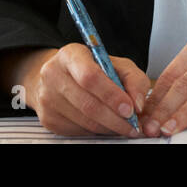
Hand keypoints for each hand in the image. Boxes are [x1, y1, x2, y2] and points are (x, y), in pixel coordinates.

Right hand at [12, 44, 151, 136]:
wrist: (58, 77)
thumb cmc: (91, 68)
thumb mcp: (116, 64)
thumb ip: (134, 79)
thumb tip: (138, 105)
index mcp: (71, 55)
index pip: (90, 77)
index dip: (112, 95)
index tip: (130, 109)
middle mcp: (53, 74)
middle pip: (88, 104)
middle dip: (115, 119)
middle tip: (133, 126)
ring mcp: (47, 98)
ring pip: (85, 122)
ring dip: (109, 128)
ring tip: (123, 126)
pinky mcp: (48, 118)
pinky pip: (78, 131)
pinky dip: (96, 131)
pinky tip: (104, 124)